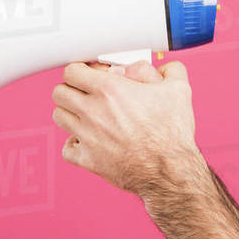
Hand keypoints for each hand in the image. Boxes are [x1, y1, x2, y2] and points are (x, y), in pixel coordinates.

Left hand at [51, 59, 203, 196]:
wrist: (170, 170)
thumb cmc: (173, 133)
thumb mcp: (180, 91)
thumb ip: (171, 71)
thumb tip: (165, 68)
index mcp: (110, 90)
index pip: (72, 71)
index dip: (80, 70)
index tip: (89, 75)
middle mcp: (93, 111)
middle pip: (59, 92)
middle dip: (71, 89)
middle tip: (85, 92)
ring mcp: (87, 137)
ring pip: (59, 116)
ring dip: (69, 112)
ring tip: (85, 115)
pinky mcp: (88, 160)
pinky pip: (66, 148)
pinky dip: (73, 143)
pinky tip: (88, 140)